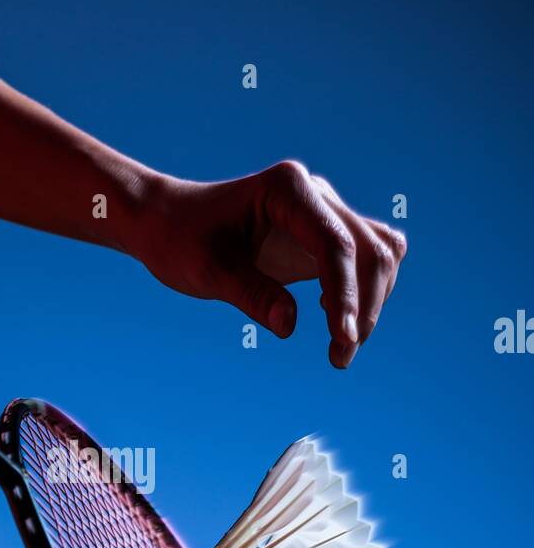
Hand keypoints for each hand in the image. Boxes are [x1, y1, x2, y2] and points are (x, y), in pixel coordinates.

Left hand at [136, 162, 405, 366]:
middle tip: (339, 357)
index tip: (341, 339)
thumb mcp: (208, 271)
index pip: (335, 243)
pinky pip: (365, 259)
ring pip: (379, 252)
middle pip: (369, 249)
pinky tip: (332, 319)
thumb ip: (250, 294)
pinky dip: (364, 291)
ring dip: (372, 301)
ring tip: (340, 348)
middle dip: (363, 306)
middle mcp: (314, 194)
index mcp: (287, 190)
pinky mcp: (322, 234)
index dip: (345, 294)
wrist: (168, 222)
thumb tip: (290, 327)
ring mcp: (322, 212)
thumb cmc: (181, 240)